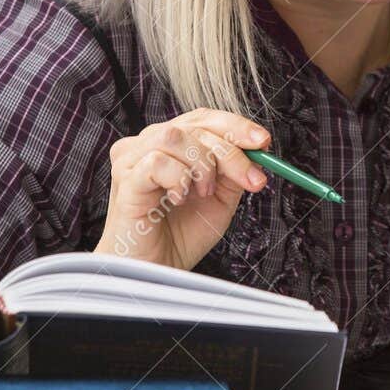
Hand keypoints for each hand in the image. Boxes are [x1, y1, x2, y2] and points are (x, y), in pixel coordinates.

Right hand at [92, 108, 271, 271]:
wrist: (157, 270)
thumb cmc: (181, 235)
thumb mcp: (221, 199)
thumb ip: (233, 171)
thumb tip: (256, 150)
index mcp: (171, 146)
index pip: (204, 119)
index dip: (236, 126)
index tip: (263, 142)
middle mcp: (148, 146)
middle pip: (195, 125)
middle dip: (231, 151)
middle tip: (250, 179)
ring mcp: (132, 160)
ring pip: (176, 136)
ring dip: (203, 165)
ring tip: (204, 193)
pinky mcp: (126, 180)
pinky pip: (157, 161)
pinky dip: (179, 179)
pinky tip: (179, 199)